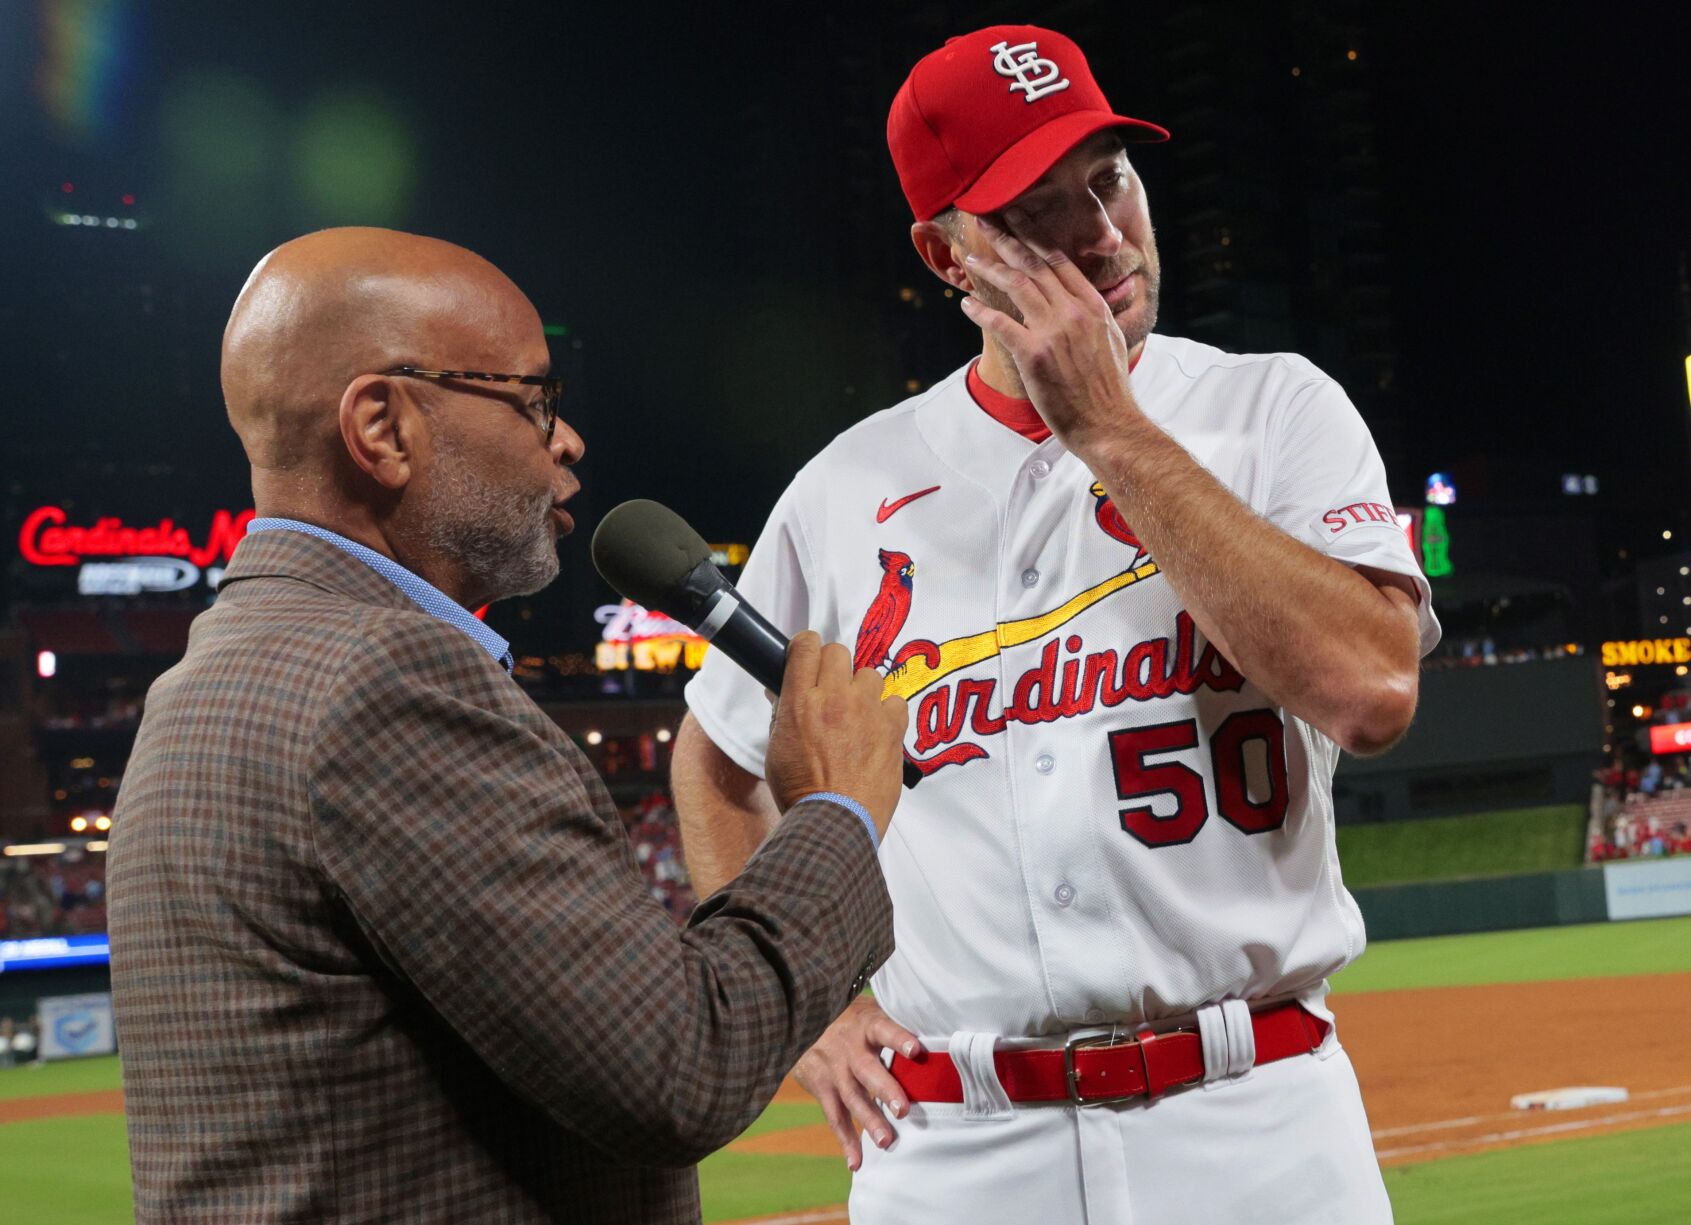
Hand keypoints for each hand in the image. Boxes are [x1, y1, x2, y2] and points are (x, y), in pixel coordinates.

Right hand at [765, 631, 908, 837]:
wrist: (833, 822)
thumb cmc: (801, 792)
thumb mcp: (777, 748)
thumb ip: (783, 714)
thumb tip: (782, 691)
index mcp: (800, 701)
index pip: (806, 645)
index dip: (806, 647)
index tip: (808, 655)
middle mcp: (834, 698)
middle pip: (838, 652)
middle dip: (833, 667)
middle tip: (831, 689)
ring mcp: (866, 711)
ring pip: (869, 674)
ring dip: (861, 689)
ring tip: (856, 714)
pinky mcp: (892, 728)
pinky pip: (896, 701)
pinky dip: (888, 711)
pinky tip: (878, 729)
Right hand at [793, 996, 923, 1169]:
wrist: (804, 1020)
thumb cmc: (852, 1018)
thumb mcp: (870, 1009)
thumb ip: (896, 1020)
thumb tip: (938, 1026)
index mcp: (866, 1025)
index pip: (884, 1029)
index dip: (899, 1039)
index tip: (917, 1050)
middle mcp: (850, 1048)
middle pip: (867, 1070)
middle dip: (885, 1090)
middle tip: (904, 1109)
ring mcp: (834, 1070)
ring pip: (852, 1097)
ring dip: (869, 1120)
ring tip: (886, 1141)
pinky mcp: (822, 1087)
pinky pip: (835, 1116)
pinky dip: (846, 1140)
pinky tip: (857, 1162)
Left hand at [959, 213, 1142, 451]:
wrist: (1109, 423)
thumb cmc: (1108, 391)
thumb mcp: (1111, 342)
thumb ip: (1094, 318)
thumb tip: (1084, 307)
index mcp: (1093, 306)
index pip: (1060, 262)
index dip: (1035, 239)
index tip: (1019, 224)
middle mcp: (1073, 311)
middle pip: (1034, 265)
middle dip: (1007, 240)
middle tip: (986, 223)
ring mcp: (1053, 331)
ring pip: (1016, 285)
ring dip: (989, 268)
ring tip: (969, 259)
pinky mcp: (1033, 354)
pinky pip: (1000, 323)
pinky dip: (980, 311)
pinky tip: (966, 304)